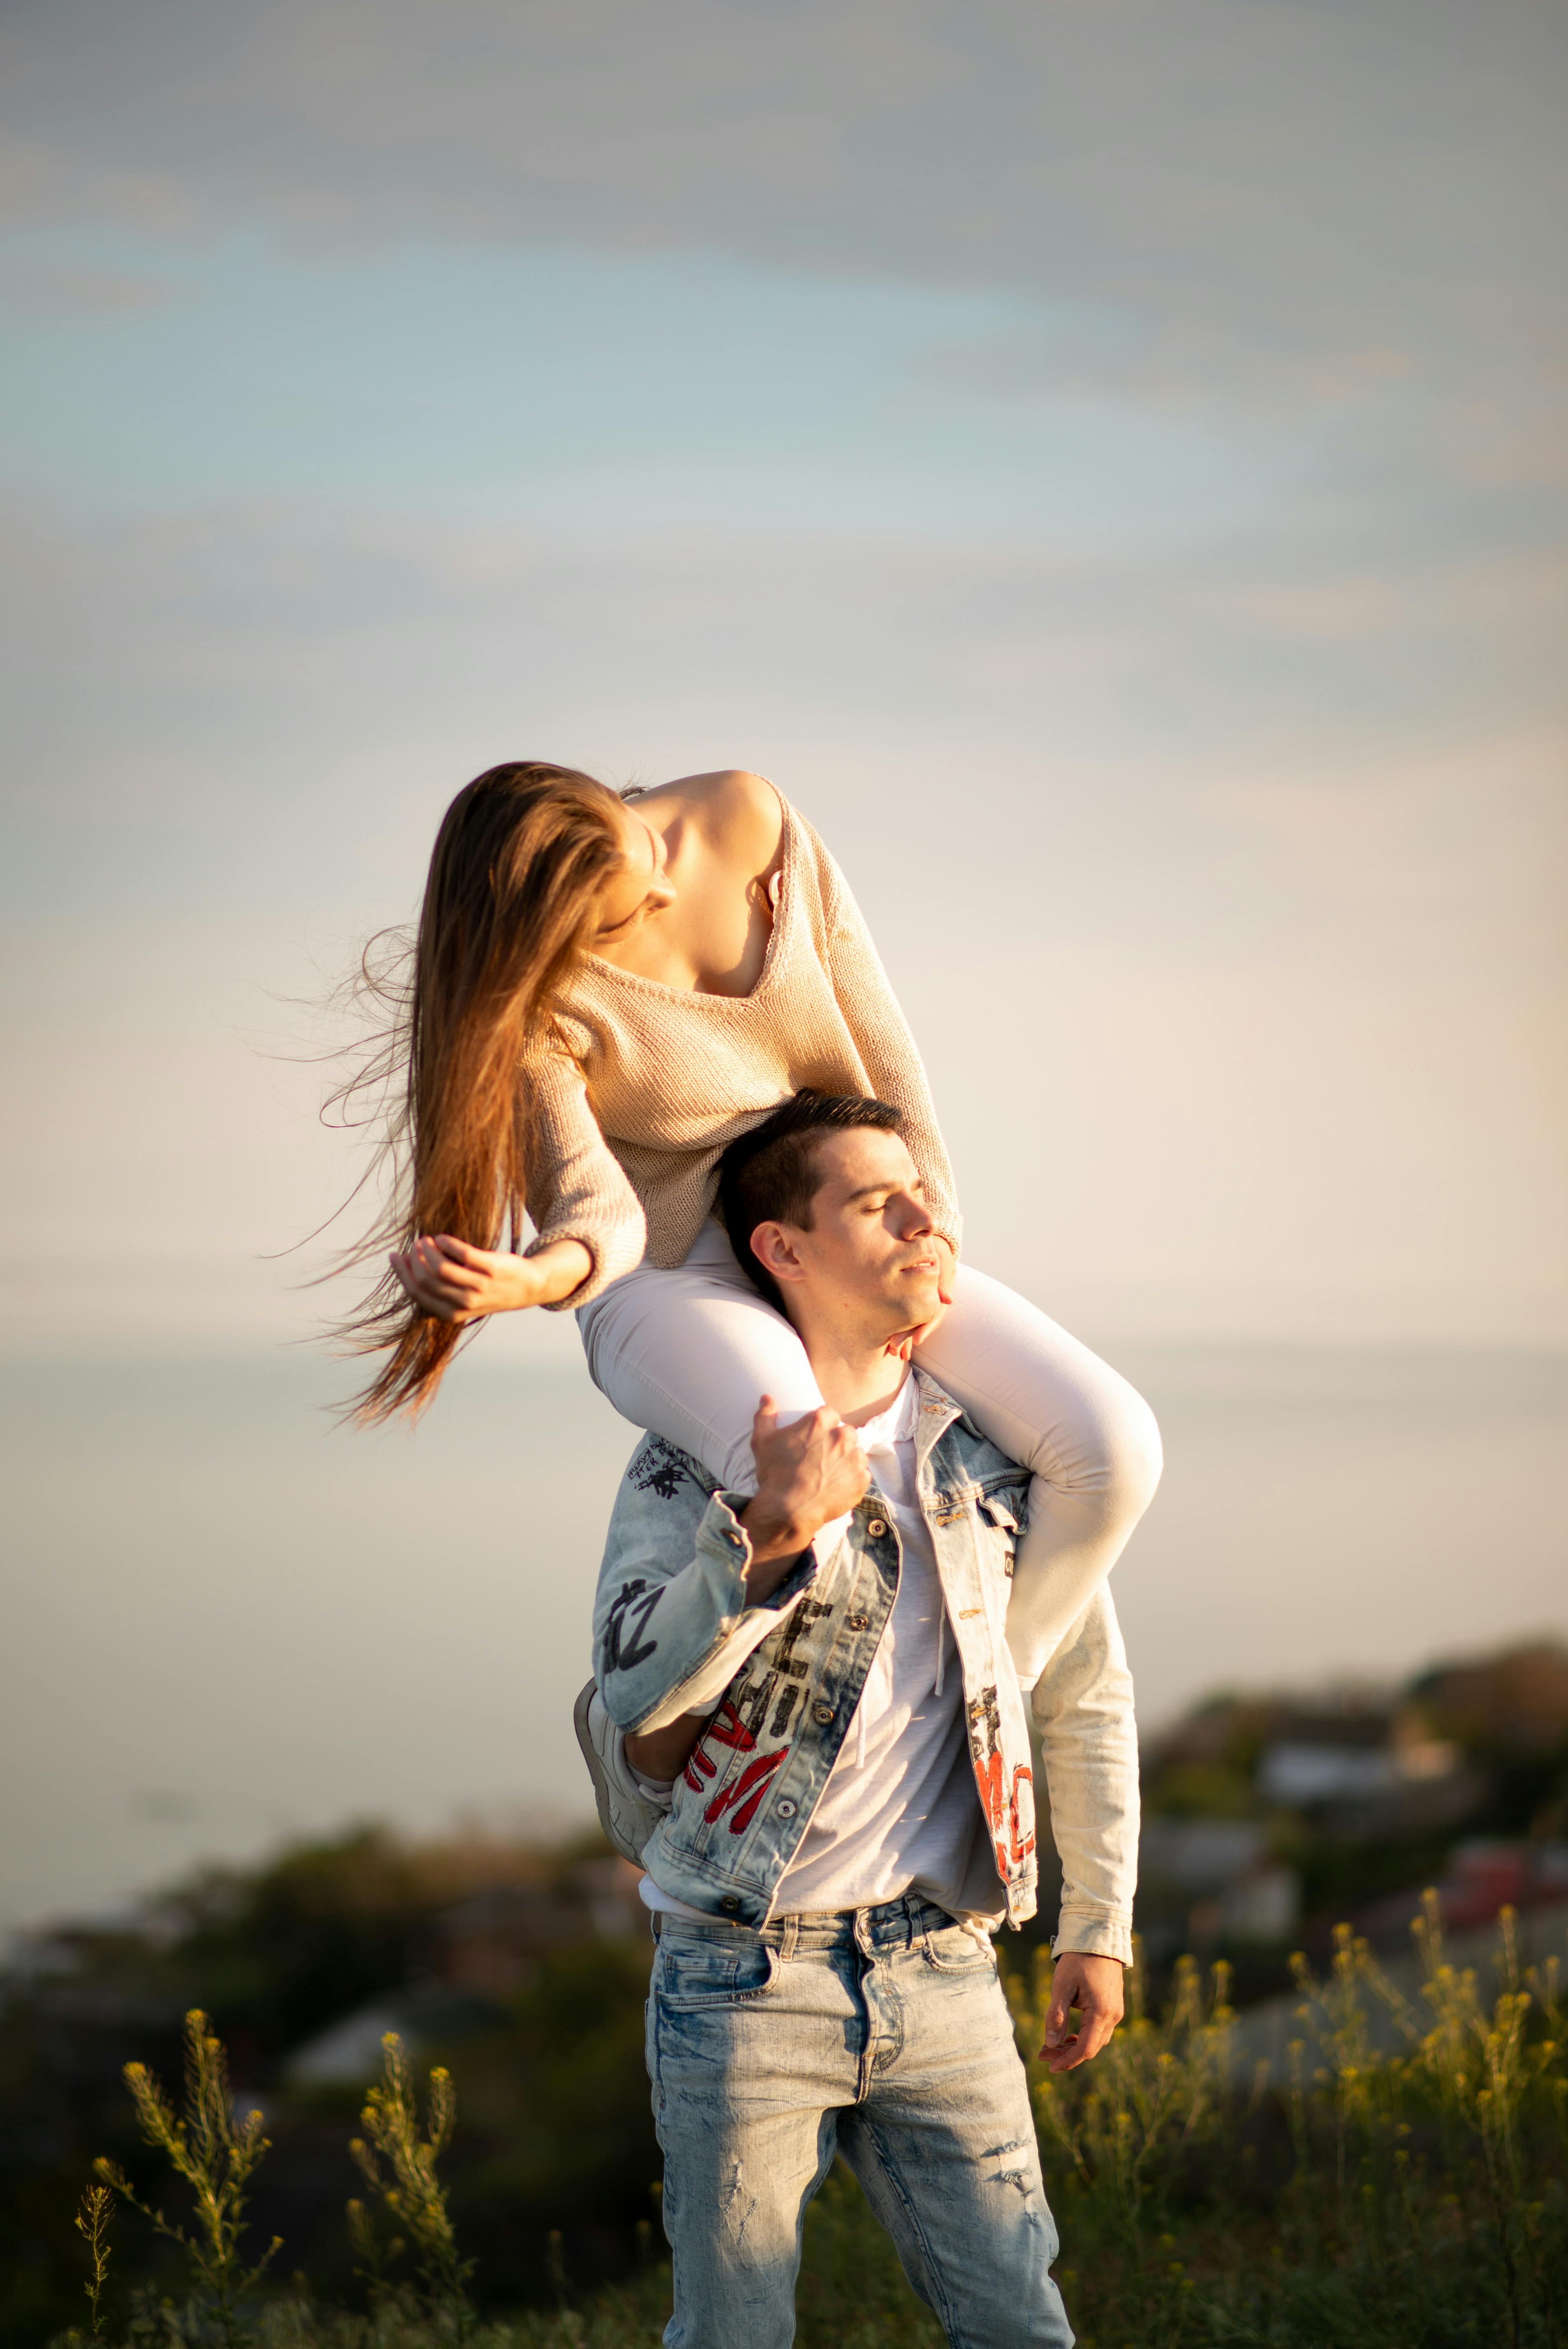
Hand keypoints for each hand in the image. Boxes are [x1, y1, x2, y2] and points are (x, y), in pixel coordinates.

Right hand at [389, 1234, 589, 1321]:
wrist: (529, 1286)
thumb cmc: (489, 1289)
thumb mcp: (463, 1298)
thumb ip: (440, 1290)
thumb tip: (409, 1267)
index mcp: (452, 1314)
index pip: (418, 1293)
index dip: (402, 1273)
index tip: (396, 1256)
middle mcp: (465, 1303)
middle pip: (425, 1280)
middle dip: (414, 1260)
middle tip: (415, 1245)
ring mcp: (479, 1286)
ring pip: (440, 1267)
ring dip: (428, 1250)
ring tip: (428, 1240)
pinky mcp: (491, 1269)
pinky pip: (462, 1254)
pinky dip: (447, 1243)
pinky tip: (442, 1238)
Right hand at [741, 1397, 869, 1592]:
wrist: (787, 1510)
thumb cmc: (774, 1474)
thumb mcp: (762, 1441)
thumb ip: (765, 1415)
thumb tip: (767, 1397)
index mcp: (819, 1422)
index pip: (830, 1414)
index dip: (823, 1425)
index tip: (815, 1437)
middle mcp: (841, 1436)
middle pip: (846, 1432)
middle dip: (838, 1442)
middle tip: (823, 1457)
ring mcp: (854, 1458)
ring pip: (856, 1453)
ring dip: (847, 1460)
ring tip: (831, 1473)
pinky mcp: (861, 1479)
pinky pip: (862, 1475)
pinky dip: (853, 1480)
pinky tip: (838, 1486)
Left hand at [888, 1234, 957, 1360]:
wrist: (930, 1242)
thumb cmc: (931, 1248)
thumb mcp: (939, 1259)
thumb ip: (941, 1278)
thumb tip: (948, 1300)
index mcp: (936, 1291)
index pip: (933, 1313)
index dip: (925, 1327)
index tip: (917, 1340)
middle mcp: (929, 1298)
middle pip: (920, 1321)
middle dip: (908, 1336)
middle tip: (894, 1349)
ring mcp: (922, 1299)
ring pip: (914, 1321)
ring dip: (906, 1337)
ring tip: (896, 1353)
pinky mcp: (913, 1297)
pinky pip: (907, 1314)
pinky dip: (903, 1328)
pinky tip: (897, 1343)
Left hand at [1039, 1951, 1124, 2073]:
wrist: (1099, 1938)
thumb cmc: (1078, 1960)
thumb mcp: (1062, 1985)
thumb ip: (1056, 2015)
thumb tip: (1050, 2044)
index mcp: (1102, 2013)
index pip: (1085, 2049)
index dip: (1067, 2061)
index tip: (1049, 2066)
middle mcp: (1113, 2016)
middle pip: (1091, 2048)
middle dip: (1067, 2055)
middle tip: (1043, 2054)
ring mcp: (1116, 2012)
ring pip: (1096, 2040)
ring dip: (1075, 2047)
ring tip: (1053, 2045)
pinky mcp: (1114, 2006)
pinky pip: (1100, 2030)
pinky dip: (1084, 2036)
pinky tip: (1069, 2034)